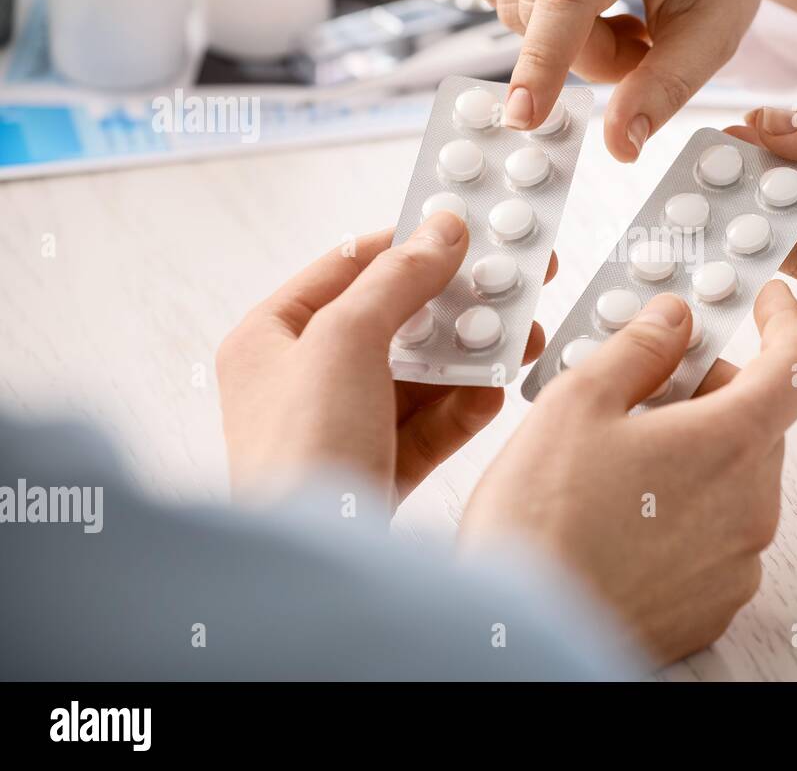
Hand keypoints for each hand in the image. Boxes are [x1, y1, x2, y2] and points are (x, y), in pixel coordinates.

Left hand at [217, 212, 552, 506]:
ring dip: (472, 354)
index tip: (466, 226)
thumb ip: (399, 278)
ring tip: (522, 333)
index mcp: (270, 340)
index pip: (347, 268)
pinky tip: (500, 389)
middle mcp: (303, 381)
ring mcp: (343, 427)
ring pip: (421, 373)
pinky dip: (467, 405)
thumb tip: (441, 229)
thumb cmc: (298, 453)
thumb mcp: (345, 340)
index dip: (408, 243)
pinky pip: (432, 424)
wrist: (313, 574)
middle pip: (395, 321)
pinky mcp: (379, 469)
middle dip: (457, 304)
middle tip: (516, 277)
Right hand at [460, 283, 796, 664]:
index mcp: (729, 444)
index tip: (769, 304)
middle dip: (714, 390)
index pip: (796, 367)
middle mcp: (751, 507)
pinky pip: (719, 536)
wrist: (515, 634)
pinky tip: (625, 512)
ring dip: (698, 452)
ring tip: (621, 456)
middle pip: (759, 423)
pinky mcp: (714, 604)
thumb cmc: (540, 523)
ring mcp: (737, 563)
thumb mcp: (578, 403)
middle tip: (651, 383)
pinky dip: (688, 510)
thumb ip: (640, 348)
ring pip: (737, 481)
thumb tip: (673, 321)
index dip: (788, 324)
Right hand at [476, 0, 796, 159]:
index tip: (524, 118)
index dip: (543, 62)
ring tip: (616, 13)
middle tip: (639, 43)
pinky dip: (537, 13)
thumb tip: (620, 146)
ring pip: (511, 4)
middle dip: (583, 55)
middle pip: (537, 9)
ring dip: (561, 37)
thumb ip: (665, 90)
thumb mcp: (713, 35)